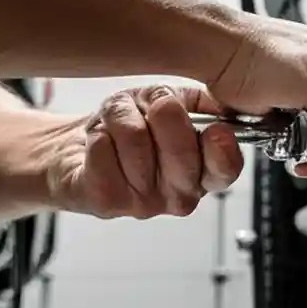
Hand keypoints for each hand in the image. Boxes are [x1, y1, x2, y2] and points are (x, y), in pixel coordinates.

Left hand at [47, 85, 243, 218]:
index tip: (215, 129)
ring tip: (119, 126)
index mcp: (204, 174)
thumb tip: (221, 104)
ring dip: (122, 116)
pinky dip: (98, 132)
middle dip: (162, 110)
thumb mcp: (172, 106)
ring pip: (136, 136)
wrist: (79, 154)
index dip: (222, 145)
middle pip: (180, 142)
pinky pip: (103, 147)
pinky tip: (101, 143)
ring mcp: (145, 203)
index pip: (227, 166)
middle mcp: (180, 195)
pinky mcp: (108, 201)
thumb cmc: (130, 130)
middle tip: (150, 112)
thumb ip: (203, 106)